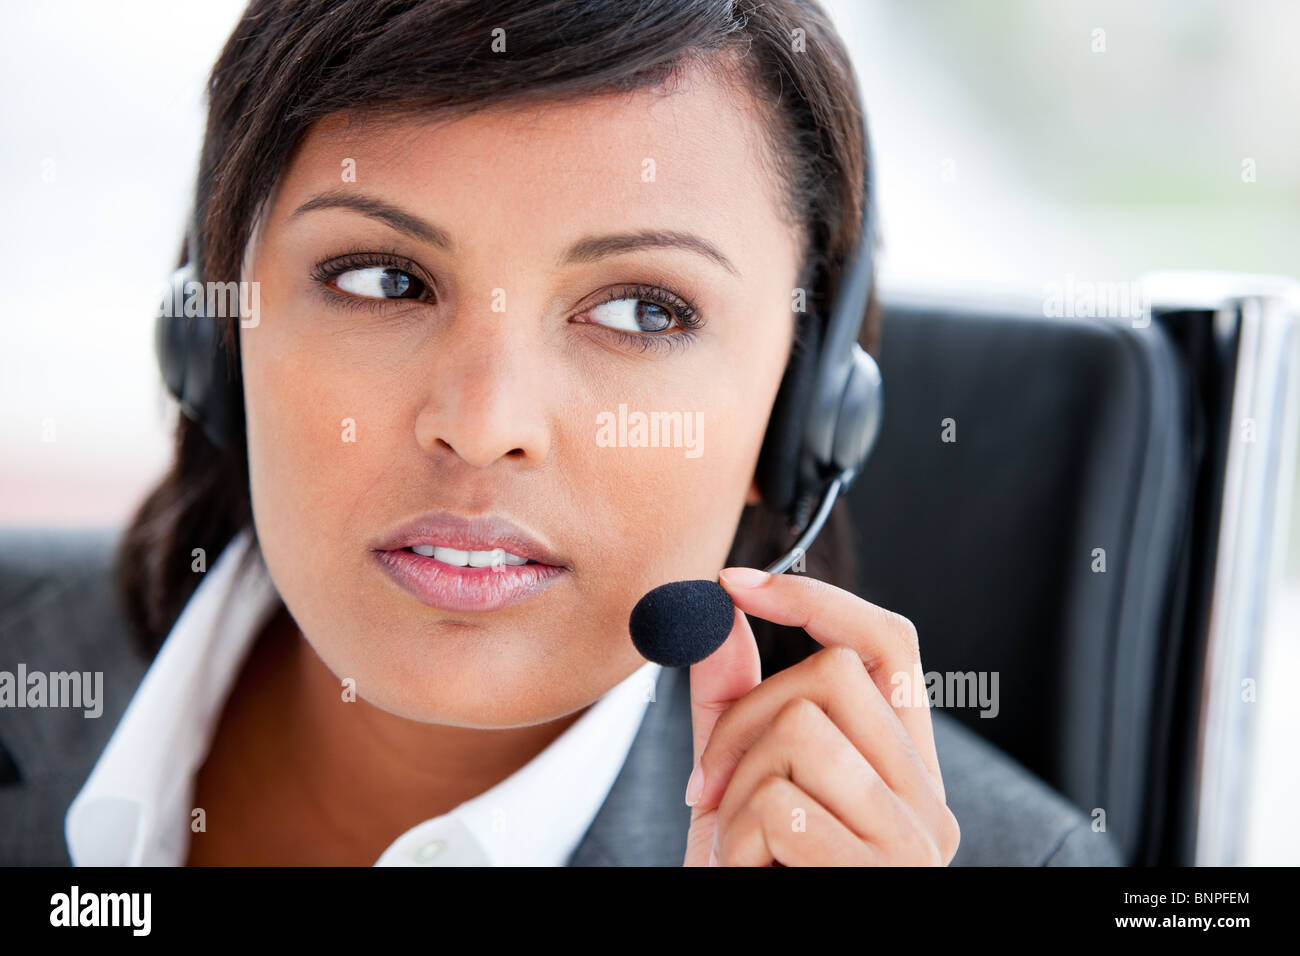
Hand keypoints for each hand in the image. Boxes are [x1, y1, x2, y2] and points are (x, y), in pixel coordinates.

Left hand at [681, 566, 959, 865]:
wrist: (746, 950)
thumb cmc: (753, 879)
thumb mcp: (735, 783)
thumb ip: (730, 700)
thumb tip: (717, 610)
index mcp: (901, 766)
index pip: (890, 644)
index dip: (817, 597)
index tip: (736, 581)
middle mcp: (928, 798)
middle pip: (833, 674)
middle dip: (743, 716)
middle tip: (706, 783)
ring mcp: (914, 841)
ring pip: (803, 731)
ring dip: (735, 785)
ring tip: (733, 840)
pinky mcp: (881, 875)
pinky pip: (784, 808)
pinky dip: (736, 837)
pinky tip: (745, 871)